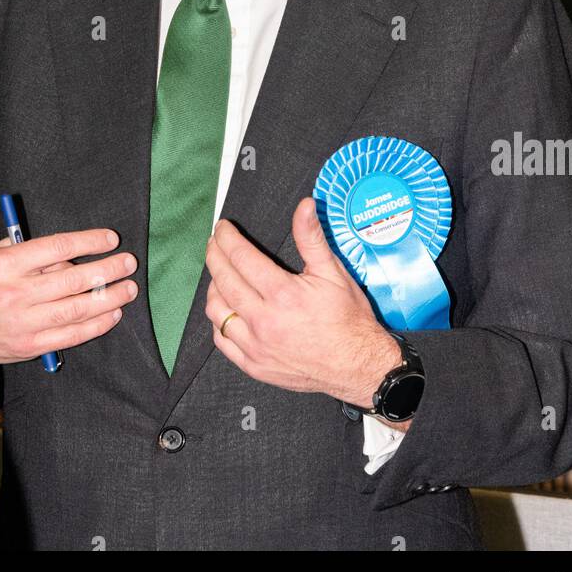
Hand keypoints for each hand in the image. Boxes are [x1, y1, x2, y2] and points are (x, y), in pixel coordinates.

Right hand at [0, 227, 138, 386]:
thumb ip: (24, 249)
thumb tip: (66, 251)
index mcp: (6, 265)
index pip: (57, 248)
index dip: (88, 242)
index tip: (110, 239)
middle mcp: (16, 294)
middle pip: (73, 280)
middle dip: (107, 270)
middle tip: (128, 263)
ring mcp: (24, 323)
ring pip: (76, 310)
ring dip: (108, 299)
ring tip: (128, 288)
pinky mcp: (29, 346)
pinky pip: (70, 336)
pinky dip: (95, 326)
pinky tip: (112, 315)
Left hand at [205, 197, 408, 419]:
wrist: (358, 366)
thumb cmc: (348, 319)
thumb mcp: (333, 272)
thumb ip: (312, 237)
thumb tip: (305, 206)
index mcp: (283, 294)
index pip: (241, 258)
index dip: (227, 239)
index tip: (222, 228)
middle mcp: (264, 321)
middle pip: (224, 281)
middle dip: (214, 256)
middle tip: (214, 243)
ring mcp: (257, 347)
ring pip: (217, 311)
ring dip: (213, 288)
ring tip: (219, 274)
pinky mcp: (255, 366)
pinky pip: (223, 341)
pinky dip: (219, 321)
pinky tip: (226, 309)